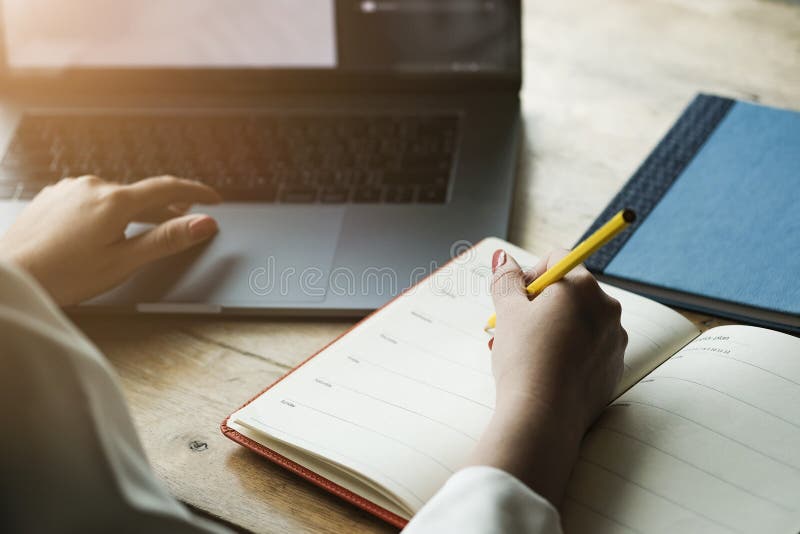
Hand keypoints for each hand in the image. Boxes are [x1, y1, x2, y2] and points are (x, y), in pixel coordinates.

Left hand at [0, 175, 221, 305]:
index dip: (196, 193)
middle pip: (142, 194)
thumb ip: (167, 239)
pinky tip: (101, 233)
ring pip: (115, 197)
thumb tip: (204, 224)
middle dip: (165, 208)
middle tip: (184, 221)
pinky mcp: (53, 197)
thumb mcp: (124, 262)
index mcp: (115, 201)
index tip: (214, 198)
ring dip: (133, 212)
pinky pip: (91, 199)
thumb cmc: (62, 276)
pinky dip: (107, 212)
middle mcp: (92, 186)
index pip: (168, 188)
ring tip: (139, 234)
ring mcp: (70, 189)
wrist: (8, 276)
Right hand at [467, 249, 626, 505]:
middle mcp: (607, 308)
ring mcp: (615, 340)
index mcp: (582, 287)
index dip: (530, 275)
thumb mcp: (507, 313)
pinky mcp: (614, 369)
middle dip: (540, 305)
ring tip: (525, 353)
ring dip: (553, 329)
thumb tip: (504, 258)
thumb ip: (507, 280)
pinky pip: (590, 349)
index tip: (514, 300)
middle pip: (569, 291)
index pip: (557, 260)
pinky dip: (569, 352)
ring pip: (579, 322)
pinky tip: (546, 370)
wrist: (544, 417)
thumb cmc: (524, 360)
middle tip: (514, 328)